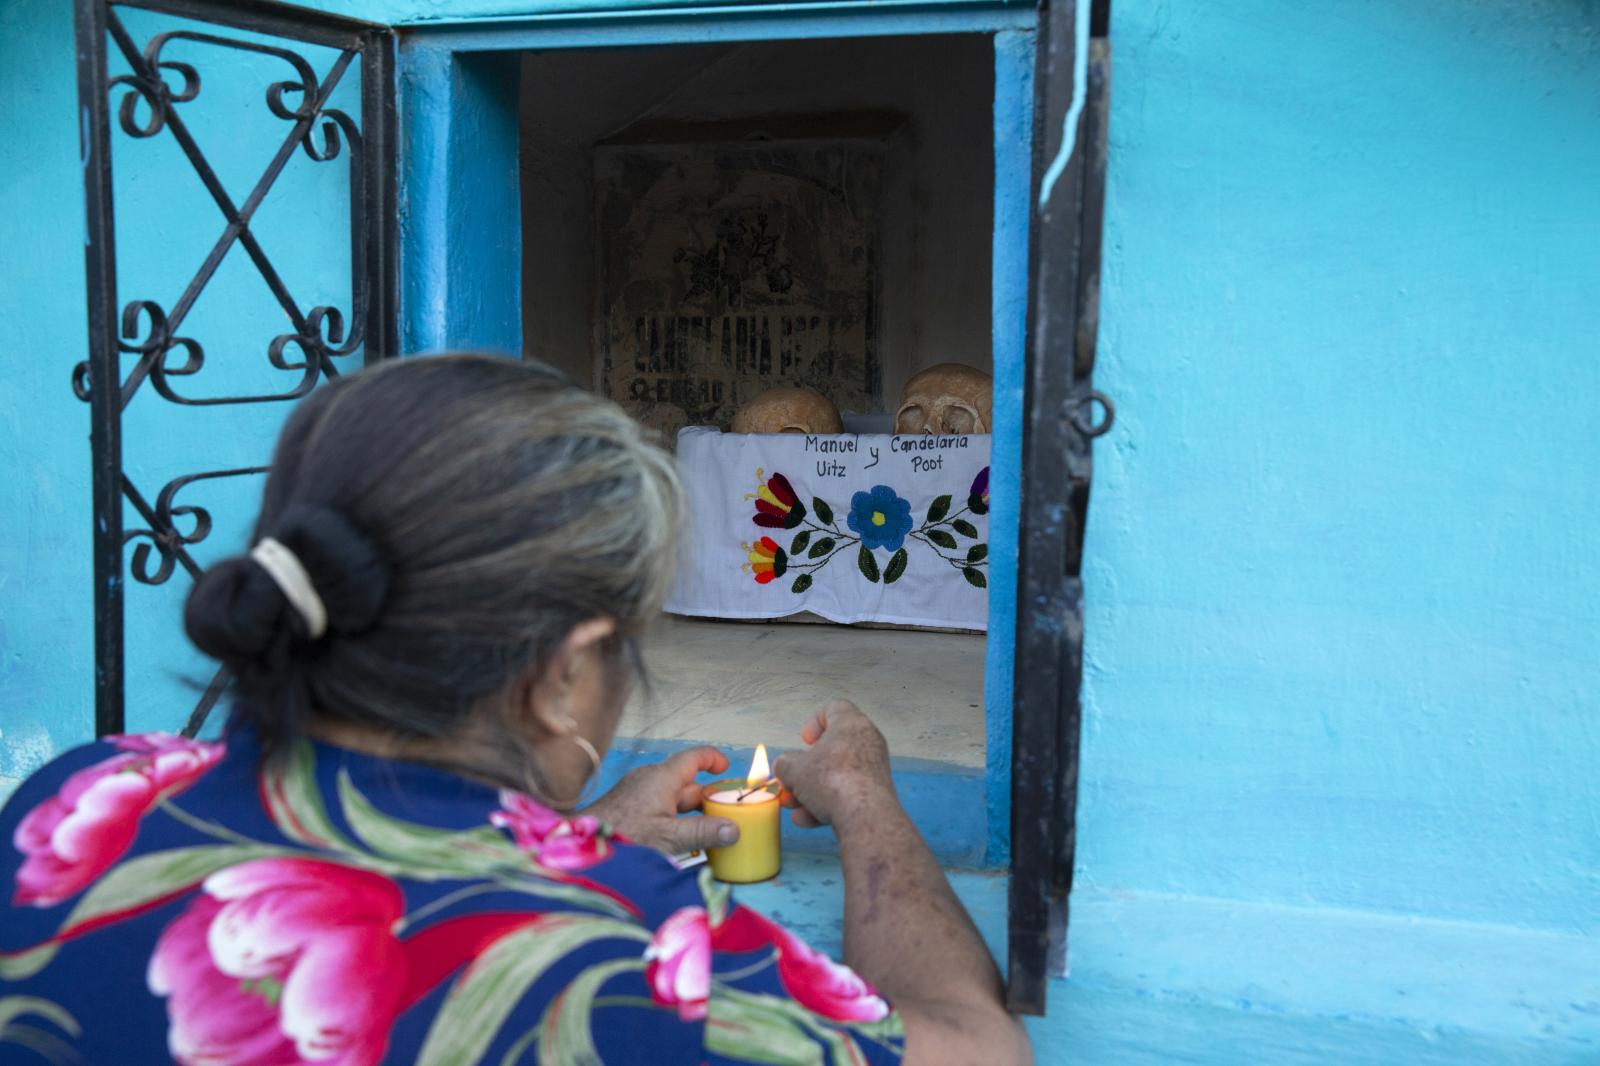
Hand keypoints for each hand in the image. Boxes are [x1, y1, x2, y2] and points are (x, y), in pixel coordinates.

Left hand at [583, 747, 741, 852]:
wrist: (578, 844)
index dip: (714, 760)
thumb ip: (703, 833)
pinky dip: (671, 818)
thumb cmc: (623, 836)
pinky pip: (657, 807)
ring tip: (703, 835)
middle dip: (705, 800)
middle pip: (686, 783)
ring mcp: (636, 793)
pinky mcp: (627, 807)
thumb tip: (735, 829)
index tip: (727, 771)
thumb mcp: (669, 837)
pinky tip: (674, 841)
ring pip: (671, 798)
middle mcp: (649, 779)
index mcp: (662, 778)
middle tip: (724, 819)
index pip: (695, 757)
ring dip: (688, 813)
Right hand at [773, 700, 894, 829]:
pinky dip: (826, 804)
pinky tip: (806, 820)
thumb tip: (785, 768)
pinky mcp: (875, 794)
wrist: (864, 816)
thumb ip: (785, 764)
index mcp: (851, 724)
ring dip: (811, 791)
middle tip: (792, 779)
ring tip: (793, 806)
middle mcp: (867, 742)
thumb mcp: (794, 769)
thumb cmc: (830, 780)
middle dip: (807, 768)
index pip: (835, 708)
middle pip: (832, 749)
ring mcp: (873, 769)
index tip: (805, 741)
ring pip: (836, 776)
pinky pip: (846, 794)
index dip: (815, 722)